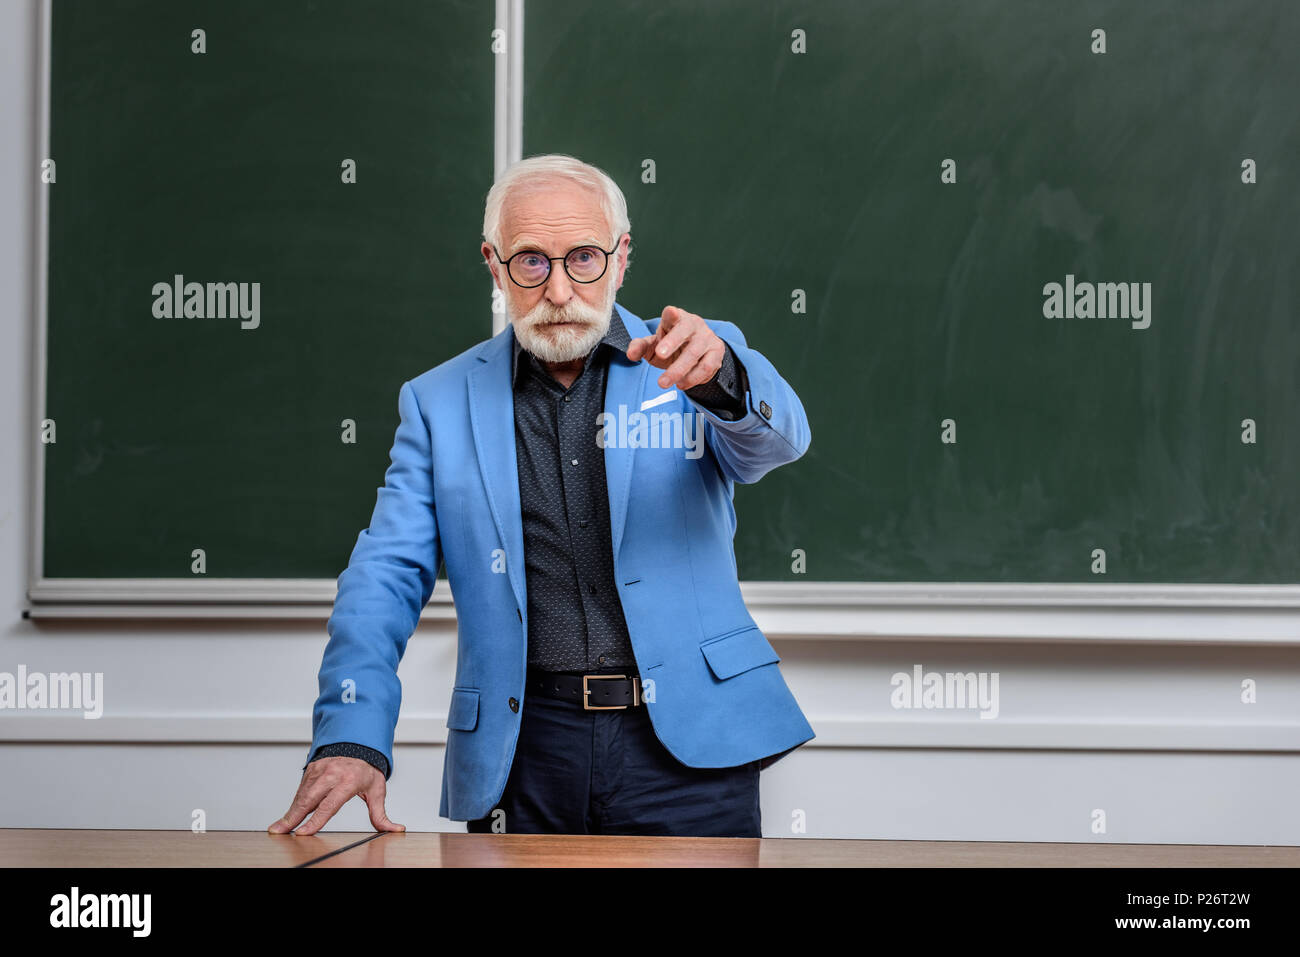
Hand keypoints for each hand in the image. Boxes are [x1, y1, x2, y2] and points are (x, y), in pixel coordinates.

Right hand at [267, 756, 404, 835]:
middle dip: (292, 817)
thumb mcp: (377, 790)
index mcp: (349, 781)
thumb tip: (396, 829)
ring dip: (290, 812)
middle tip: (278, 831)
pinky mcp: (311, 768)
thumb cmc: (367, 768)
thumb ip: (380, 814)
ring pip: (302, 794)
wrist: (359, 741)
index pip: (329, 805)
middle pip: (309, 799)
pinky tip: (289, 815)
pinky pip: (301, 788)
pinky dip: (295, 802)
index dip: (315, 820)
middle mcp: (332, 774)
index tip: (302, 832)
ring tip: (279, 828)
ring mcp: (320, 770)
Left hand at [626, 305, 725, 389]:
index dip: (671, 314)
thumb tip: (630, 354)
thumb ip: (641, 347)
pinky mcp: (716, 353)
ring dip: (678, 370)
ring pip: (694, 353)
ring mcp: (706, 338)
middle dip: (672, 342)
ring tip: (664, 382)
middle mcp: (693, 324)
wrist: (698, 353)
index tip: (670, 313)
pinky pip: (706, 367)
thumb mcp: (654, 346)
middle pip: (684, 330)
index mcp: (676, 318)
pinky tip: (681, 384)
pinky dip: (693, 378)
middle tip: (660, 355)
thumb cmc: (671, 346)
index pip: (673, 314)